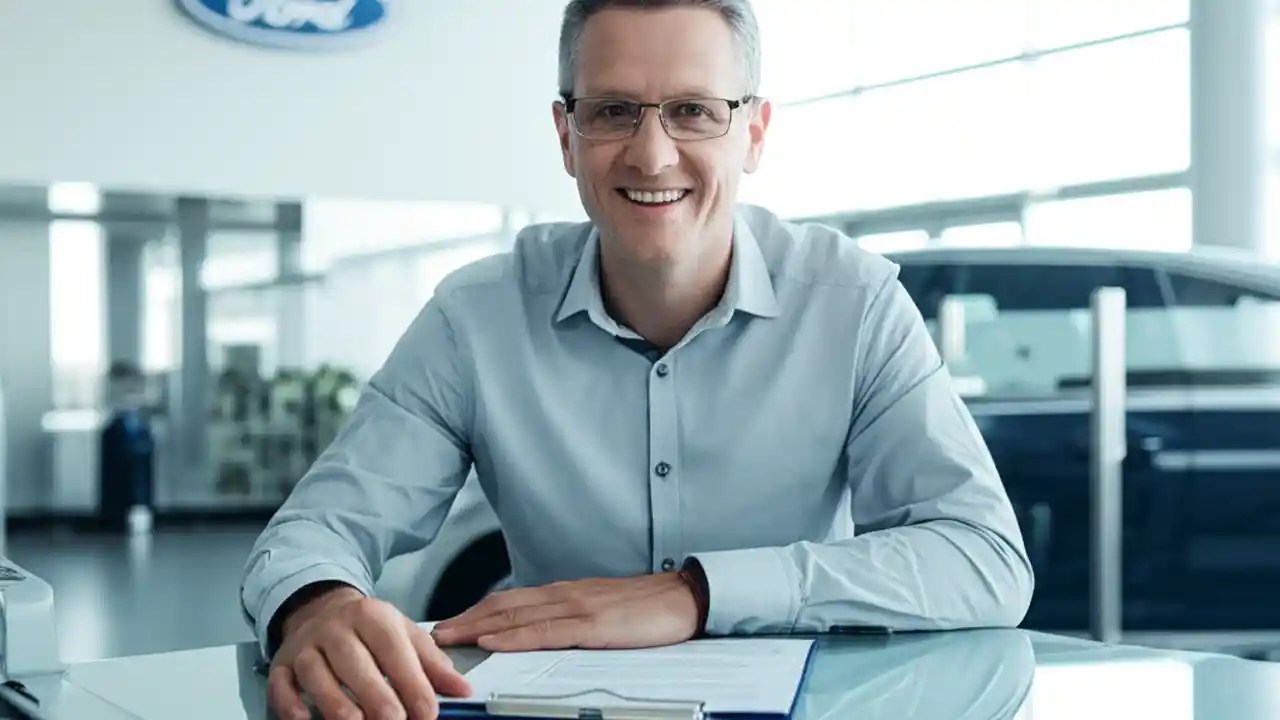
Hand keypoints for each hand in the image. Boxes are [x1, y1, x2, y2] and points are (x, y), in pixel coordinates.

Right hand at [268, 586, 471, 719]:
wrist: (321, 608)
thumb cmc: (370, 630)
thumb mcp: (405, 635)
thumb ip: (433, 664)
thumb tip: (463, 691)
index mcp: (372, 616)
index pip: (393, 650)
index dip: (412, 683)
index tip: (428, 714)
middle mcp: (336, 628)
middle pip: (355, 663)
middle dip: (376, 697)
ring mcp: (305, 646)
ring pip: (317, 676)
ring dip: (337, 705)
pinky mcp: (282, 664)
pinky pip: (281, 685)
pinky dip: (291, 705)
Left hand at [430, 572, 699, 652]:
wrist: (686, 596)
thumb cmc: (648, 608)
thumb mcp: (602, 610)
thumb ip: (571, 619)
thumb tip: (543, 633)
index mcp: (566, 593)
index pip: (510, 600)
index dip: (476, 611)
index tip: (448, 623)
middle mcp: (564, 595)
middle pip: (503, 605)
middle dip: (464, 618)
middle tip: (432, 632)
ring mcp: (577, 608)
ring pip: (516, 616)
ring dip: (476, 626)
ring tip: (446, 638)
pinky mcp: (593, 625)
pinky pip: (545, 632)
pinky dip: (513, 636)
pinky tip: (492, 641)